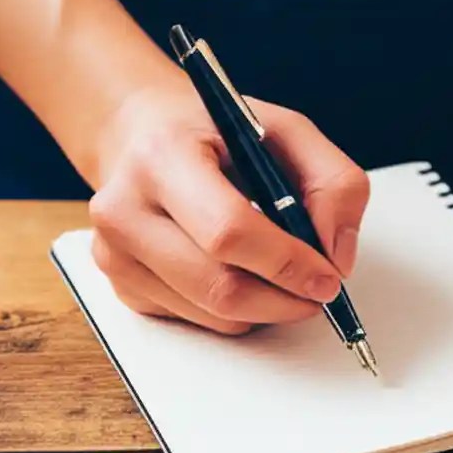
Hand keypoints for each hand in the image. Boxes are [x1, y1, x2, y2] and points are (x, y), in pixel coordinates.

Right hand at [87, 87, 369, 334]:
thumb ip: (333, 183)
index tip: (326, 277)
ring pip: (214, 315)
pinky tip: (240, 273)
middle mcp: (125, 209)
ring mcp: (115, 255)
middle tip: (318, 291)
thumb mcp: (284, 130)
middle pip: (220, 287)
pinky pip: (198, 322)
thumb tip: (337, 256)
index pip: (228, 232)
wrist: (138, 136)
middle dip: (285, 299)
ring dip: (265, 309)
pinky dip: (236, 311)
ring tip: (283, 277)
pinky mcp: (122, 287)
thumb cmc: (211, 134)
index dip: (287, 263)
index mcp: (163, 157)